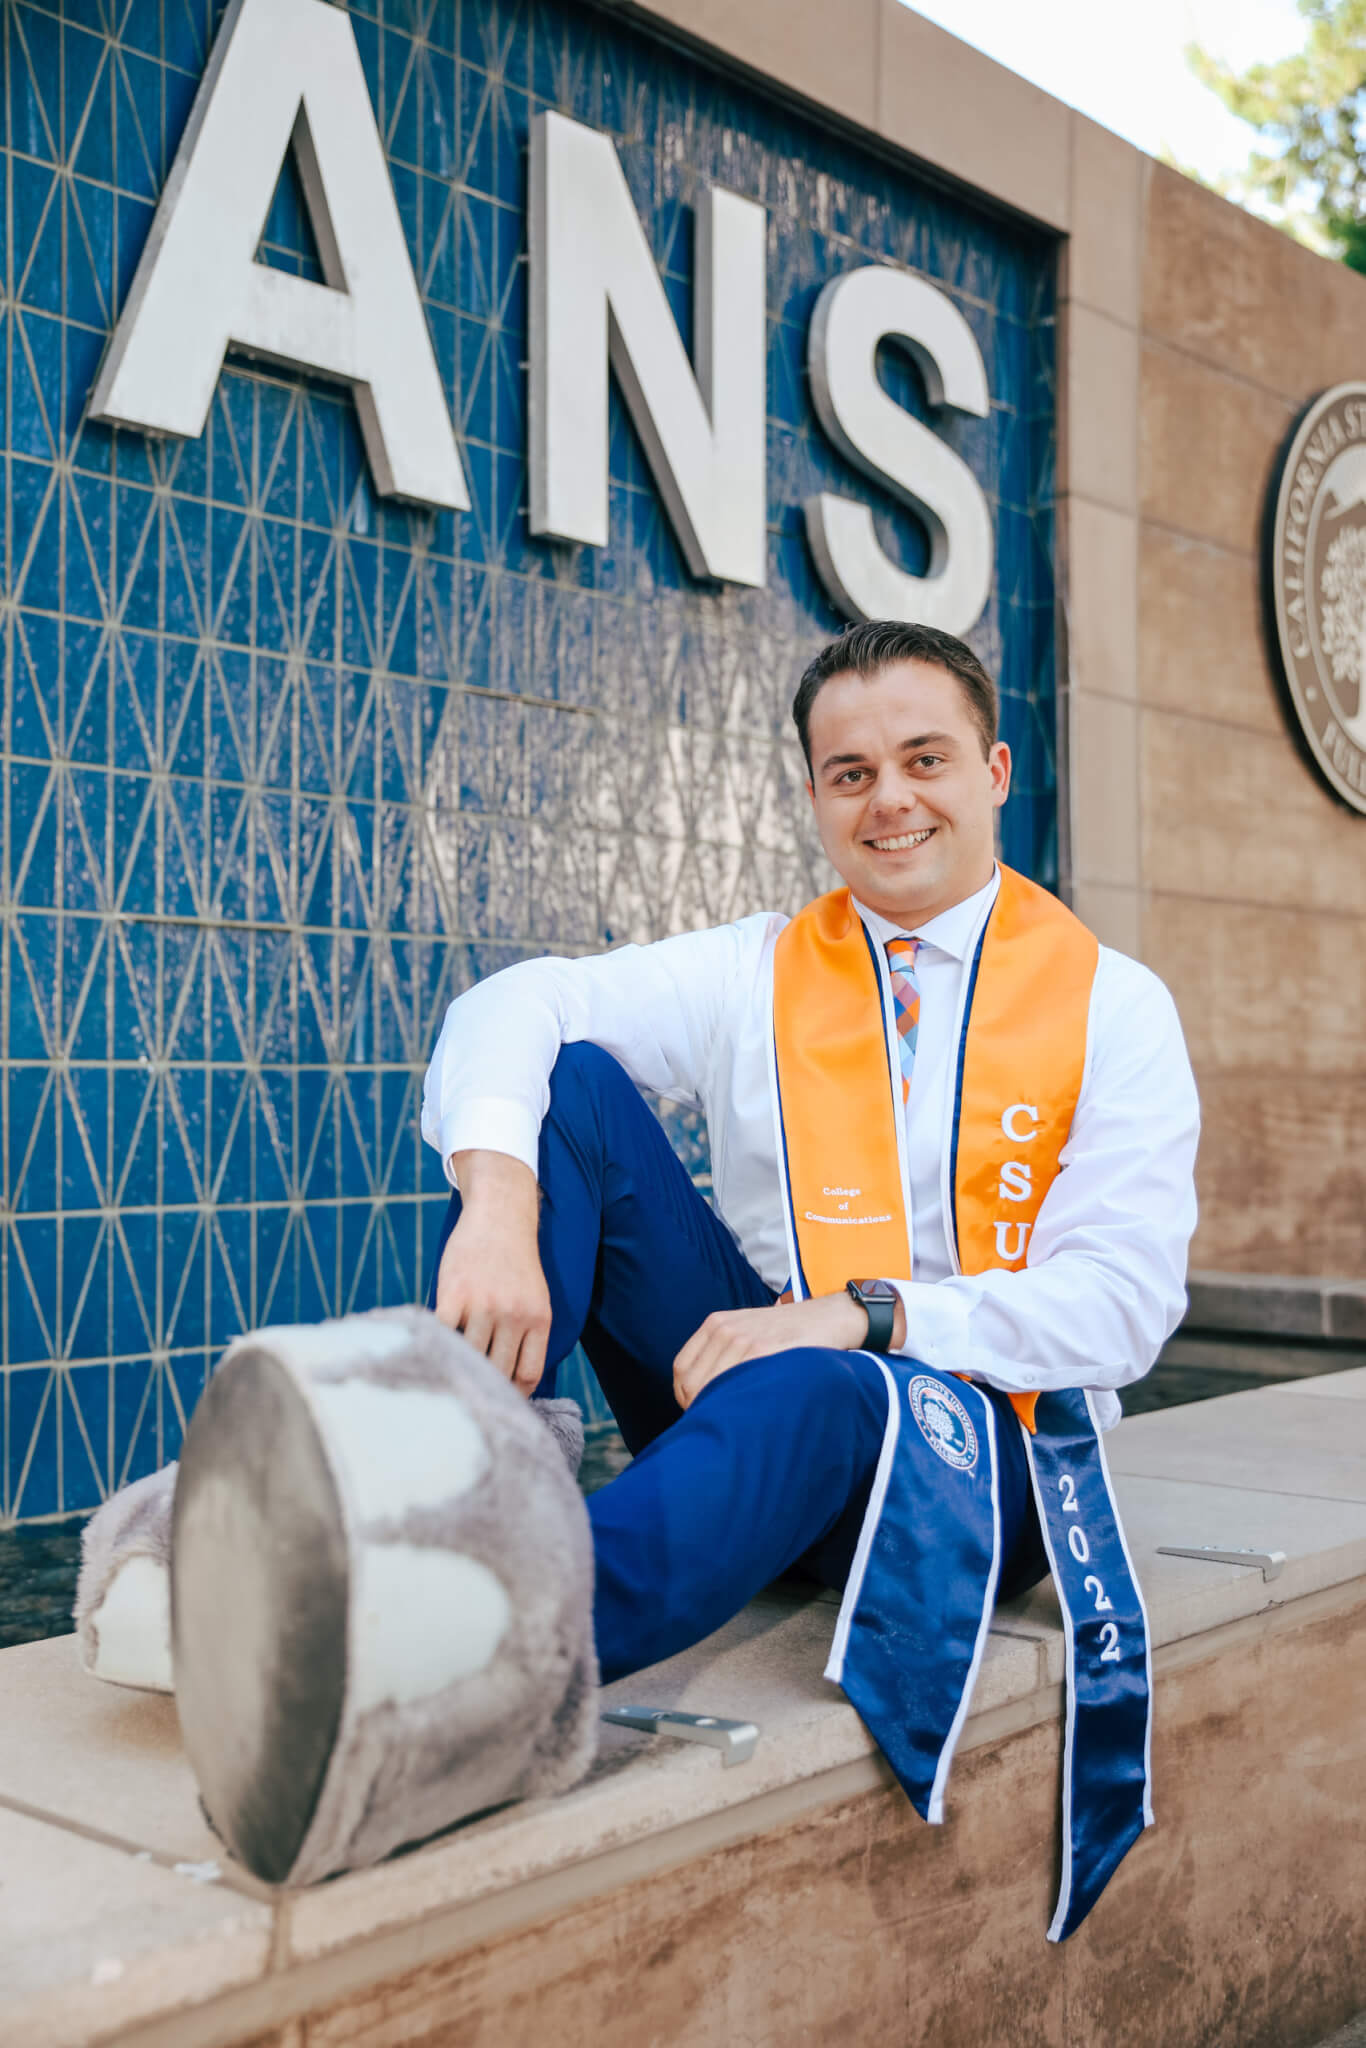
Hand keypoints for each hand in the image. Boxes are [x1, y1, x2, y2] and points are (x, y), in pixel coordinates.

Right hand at [434, 1152, 551, 1397]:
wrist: (500, 1215)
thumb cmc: (516, 1262)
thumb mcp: (536, 1297)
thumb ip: (528, 1334)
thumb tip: (514, 1382)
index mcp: (539, 1319)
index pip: (529, 1375)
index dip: (514, 1395)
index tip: (500, 1400)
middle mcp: (514, 1315)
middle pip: (497, 1371)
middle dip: (485, 1387)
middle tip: (471, 1396)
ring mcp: (483, 1305)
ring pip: (469, 1357)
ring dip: (459, 1367)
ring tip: (450, 1375)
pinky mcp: (454, 1294)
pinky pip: (443, 1335)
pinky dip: (438, 1345)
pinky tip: (435, 1349)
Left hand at [672, 1289, 902, 1410]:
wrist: (830, 1317)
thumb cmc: (788, 1332)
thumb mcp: (747, 1330)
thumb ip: (723, 1353)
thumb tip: (700, 1396)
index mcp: (716, 1324)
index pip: (682, 1370)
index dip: (686, 1398)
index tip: (702, 1412)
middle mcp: (726, 1330)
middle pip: (693, 1384)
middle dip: (701, 1408)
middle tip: (720, 1423)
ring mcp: (746, 1340)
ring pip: (715, 1389)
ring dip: (723, 1411)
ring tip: (738, 1423)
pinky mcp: (767, 1351)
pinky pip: (741, 1386)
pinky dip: (742, 1405)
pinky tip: (754, 1413)